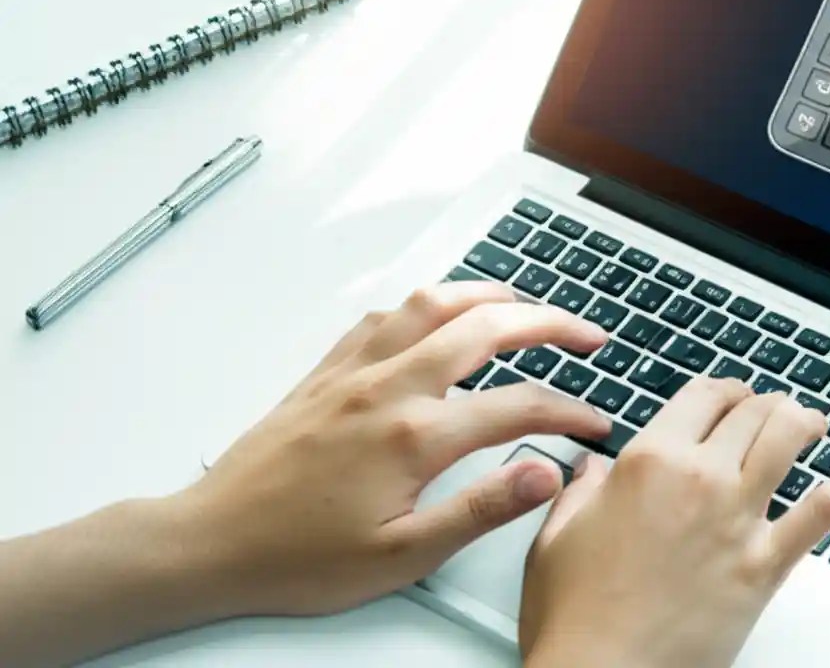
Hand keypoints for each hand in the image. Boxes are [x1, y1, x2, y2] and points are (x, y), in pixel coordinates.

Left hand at [178, 281, 610, 615]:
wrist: (211, 543)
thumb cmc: (298, 558)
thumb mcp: (402, 556)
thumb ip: (480, 509)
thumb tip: (544, 476)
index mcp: (414, 436)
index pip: (518, 406)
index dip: (569, 410)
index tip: (594, 422)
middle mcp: (386, 388)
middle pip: (485, 328)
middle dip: (549, 323)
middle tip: (586, 334)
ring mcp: (353, 373)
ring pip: (432, 303)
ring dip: (487, 294)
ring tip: (523, 304)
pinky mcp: (325, 373)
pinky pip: (383, 317)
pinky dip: (424, 305)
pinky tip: (434, 317)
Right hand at [520, 379, 829, 667]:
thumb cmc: (576, 617)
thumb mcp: (556, 538)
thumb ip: (578, 493)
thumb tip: (590, 470)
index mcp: (647, 462)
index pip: (702, 394)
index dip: (724, 387)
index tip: (730, 393)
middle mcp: (699, 479)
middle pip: (751, 410)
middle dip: (764, 402)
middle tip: (770, 408)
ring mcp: (737, 520)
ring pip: (788, 440)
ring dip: (804, 422)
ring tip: (812, 424)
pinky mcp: (764, 566)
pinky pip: (821, 514)